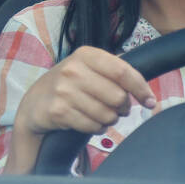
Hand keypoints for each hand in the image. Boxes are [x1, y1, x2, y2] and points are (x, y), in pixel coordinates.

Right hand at [17, 45, 156, 136]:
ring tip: (100, 115)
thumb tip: (148, 93)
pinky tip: (90, 123)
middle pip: (118, 97)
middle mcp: (73, 69)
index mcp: (86, 54)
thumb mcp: (88, 68)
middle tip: (117, 109)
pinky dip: (97, 128)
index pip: (123, 72)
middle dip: (122, 108)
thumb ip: (115, 72)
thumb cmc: (69, 85)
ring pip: (107, 114)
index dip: (141, 89)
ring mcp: (63, 91)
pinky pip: (92, 126)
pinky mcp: (58, 111)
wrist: (34, 103)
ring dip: (109, 120)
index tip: (150, 102)